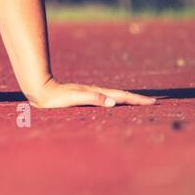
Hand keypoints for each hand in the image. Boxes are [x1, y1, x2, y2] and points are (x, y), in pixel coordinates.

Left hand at [26, 76, 154, 108]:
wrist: (40, 89)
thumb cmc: (56, 97)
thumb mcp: (74, 99)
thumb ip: (93, 99)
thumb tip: (113, 102)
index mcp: (96, 93)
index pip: (121, 96)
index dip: (137, 100)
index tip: (153, 101)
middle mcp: (95, 92)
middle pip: (120, 95)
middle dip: (137, 99)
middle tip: (154, 101)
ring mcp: (90, 94)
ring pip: (113, 96)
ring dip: (127, 99)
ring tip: (139, 102)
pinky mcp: (83, 97)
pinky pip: (105, 99)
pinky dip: (114, 101)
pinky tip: (114, 104)